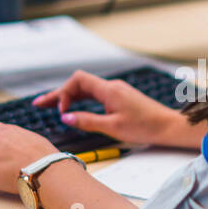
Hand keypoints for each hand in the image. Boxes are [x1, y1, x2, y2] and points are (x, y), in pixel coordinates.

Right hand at [33, 68, 189, 147]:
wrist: (168, 126)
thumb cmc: (145, 127)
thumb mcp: (113, 127)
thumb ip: (88, 121)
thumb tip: (66, 117)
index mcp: (109, 90)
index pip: (78, 81)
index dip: (64, 93)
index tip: (62, 112)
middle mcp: (111, 87)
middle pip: (79, 84)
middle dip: (59, 94)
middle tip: (39, 104)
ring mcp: (116, 91)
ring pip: (86, 90)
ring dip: (69, 97)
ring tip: (50, 107)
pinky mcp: (120, 98)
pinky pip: (95, 95)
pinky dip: (81, 101)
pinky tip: (74, 109)